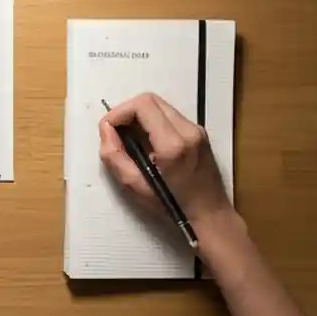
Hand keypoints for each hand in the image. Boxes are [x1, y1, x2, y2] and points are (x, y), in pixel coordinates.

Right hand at [98, 92, 235, 231]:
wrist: (210, 216)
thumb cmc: (173, 207)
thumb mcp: (135, 187)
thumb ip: (114, 156)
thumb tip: (106, 129)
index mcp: (173, 144)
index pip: (142, 105)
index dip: (119, 112)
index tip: (108, 129)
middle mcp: (188, 130)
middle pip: (151, 100)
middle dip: (128, 111)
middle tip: (116, 133)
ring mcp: (197, 130)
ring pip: (160, 106)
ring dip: (140, 116)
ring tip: (131, 139)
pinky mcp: (199, 133)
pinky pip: (169, 116)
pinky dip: (153, 122)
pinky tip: (148, 144)